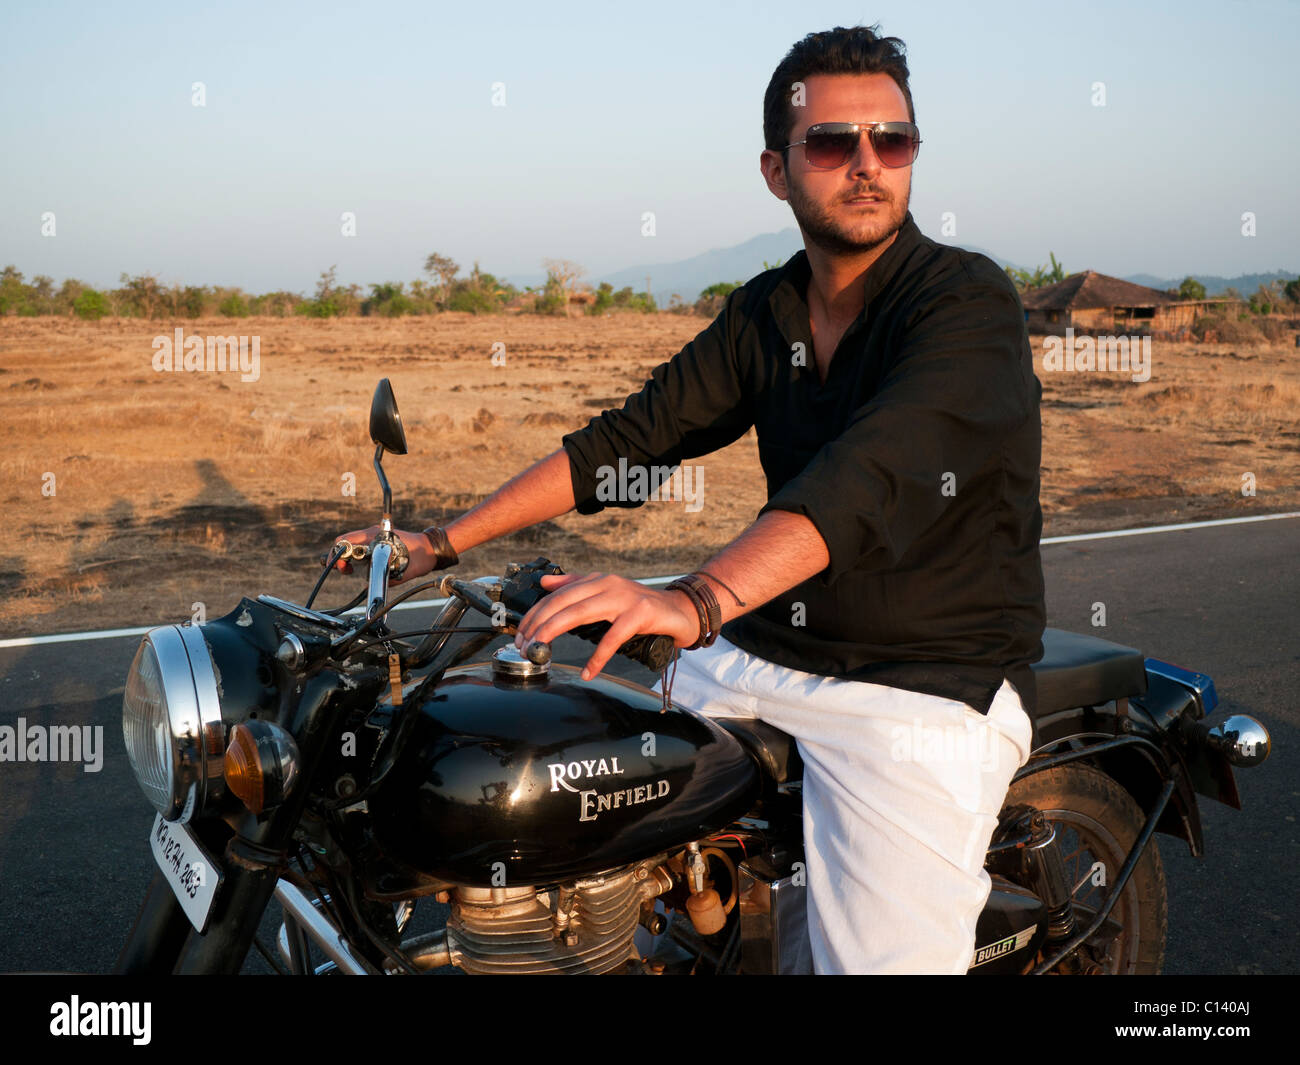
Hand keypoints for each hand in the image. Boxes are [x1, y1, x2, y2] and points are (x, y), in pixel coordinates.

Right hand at [329, 526, 442, 583]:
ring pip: (352, 546)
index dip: (337, 554)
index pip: (345, 540)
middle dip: (340, 558)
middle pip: (344, 542)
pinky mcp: (378, 542)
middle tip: (347, 571)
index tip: (340, 568)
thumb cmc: (421, 555)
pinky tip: (361, 568)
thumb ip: (386, 577)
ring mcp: (374, 537)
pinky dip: (356, 558)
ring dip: (348, 559)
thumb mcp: (403, 569)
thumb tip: (372, 588)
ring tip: (352, 571)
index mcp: (375, 536)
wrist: (432, 548)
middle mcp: (372, 534)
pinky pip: (361, 549)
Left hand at [513, 572, 700, 679]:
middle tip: (525, 645)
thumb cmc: (643, 608)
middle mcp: (608, 585)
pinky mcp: (640, 614)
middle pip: (564, 602)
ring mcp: (624, 598)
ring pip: (580, 613)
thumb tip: (546, 583)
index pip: (558, 594)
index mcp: (598, 580)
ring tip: (541, 650)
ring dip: (555, 632)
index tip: (522, 634)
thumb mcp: (608, 593)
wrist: (681, 612)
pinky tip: (588, 672)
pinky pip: (612, 637)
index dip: (537, 614)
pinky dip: (598, 657)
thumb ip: (577, 586)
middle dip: (539, 624)